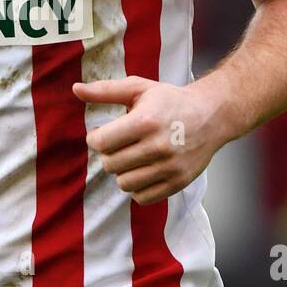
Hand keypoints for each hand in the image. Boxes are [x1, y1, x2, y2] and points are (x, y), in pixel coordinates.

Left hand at [71, 75, 230, 204]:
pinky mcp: (178, 182)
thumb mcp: (139, 89)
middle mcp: (158, 146)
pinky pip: (142, 197)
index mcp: (145, 121)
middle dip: (109, 154)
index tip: (104, 133)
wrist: (211, 115)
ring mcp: (170, 167)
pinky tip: (143, 171)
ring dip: (122, 172)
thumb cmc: (170, 101)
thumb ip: (105, 91)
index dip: (96, 138)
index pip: (100, 143)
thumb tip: (75, 89)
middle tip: (121, 144)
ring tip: (132, 158)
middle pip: (111, 165)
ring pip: (124, 184)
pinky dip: (137, 188)